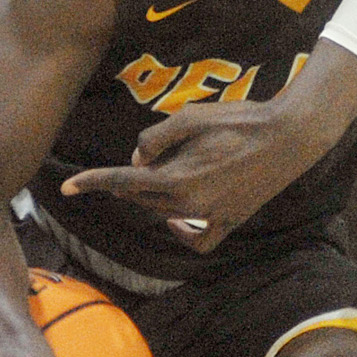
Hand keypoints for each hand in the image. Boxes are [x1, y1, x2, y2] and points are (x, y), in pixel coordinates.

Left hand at [62, 90, 343, 249]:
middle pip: (140, 198)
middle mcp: (189, 204)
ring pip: (163, 214)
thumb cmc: (240, 120)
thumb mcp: (190, 116)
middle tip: (130, 162)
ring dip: (152, 197)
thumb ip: (156, 137)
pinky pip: (197, 239)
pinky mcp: (230, 221)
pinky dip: (181, 232)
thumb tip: (137, 158)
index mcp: (176, 178)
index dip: (91, 181)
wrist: (289, 137)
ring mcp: (211, 216)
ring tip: (159, 171)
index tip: (67, 186)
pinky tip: (176, 218)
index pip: (122, 181)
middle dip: (125, 182)